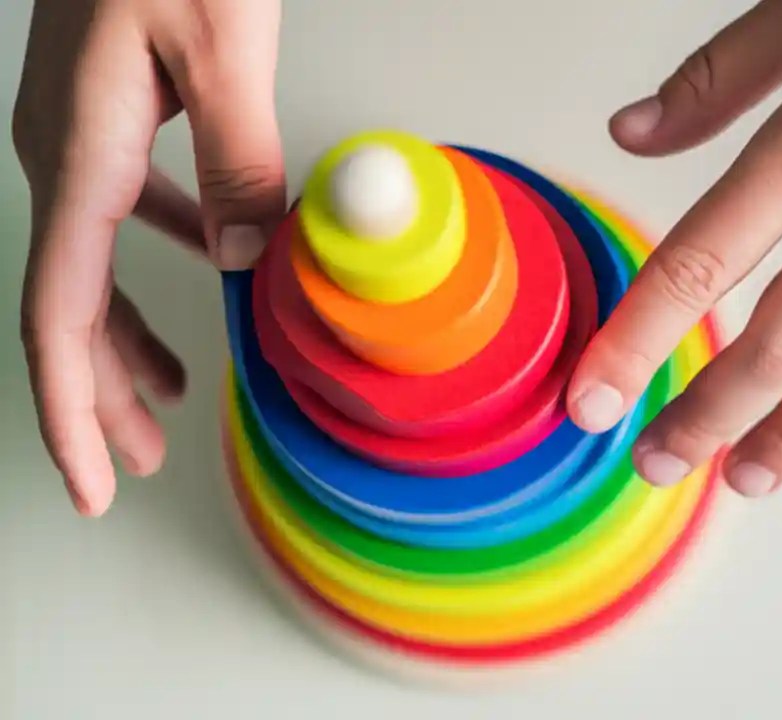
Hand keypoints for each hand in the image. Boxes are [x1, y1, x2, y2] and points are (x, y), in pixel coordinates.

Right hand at [12, 0, 284, 516]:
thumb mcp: (222, 46)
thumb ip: (238, 157)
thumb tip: (241, 258)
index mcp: (80, 153)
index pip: (61, 314)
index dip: (73, 410)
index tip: (92, 484)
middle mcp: (63, 154)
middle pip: (71, 308)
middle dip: (103, 397)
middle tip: (139, 466)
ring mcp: (79, 135)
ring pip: (95, 266)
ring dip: (129, 337)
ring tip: (174, 395)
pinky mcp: (110, 114)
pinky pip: (124, 211)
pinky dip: (161, 255)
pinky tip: (205, 267)